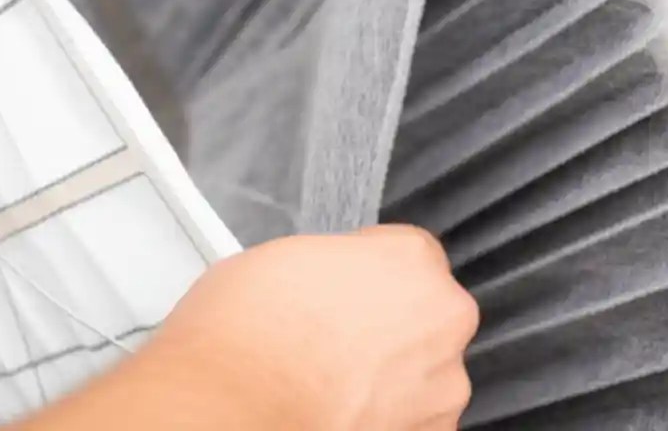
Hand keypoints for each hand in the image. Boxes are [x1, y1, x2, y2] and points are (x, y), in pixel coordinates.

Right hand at [17, 225, 477, 429]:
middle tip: (308, 330)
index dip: (357, 269)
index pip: (405, 254)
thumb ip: (312, 259)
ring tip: (302, 374)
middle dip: (372, 320)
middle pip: (414, 313)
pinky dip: (365, 415)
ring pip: (408, 370)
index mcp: (413, 264)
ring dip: (372, 371)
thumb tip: (306, 259)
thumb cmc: (237, 331)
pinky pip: (396, 418)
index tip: (328, 286)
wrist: (227, 409)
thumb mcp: (268, 259)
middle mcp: (440, 328)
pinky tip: (312, 407)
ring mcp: (430, 394)